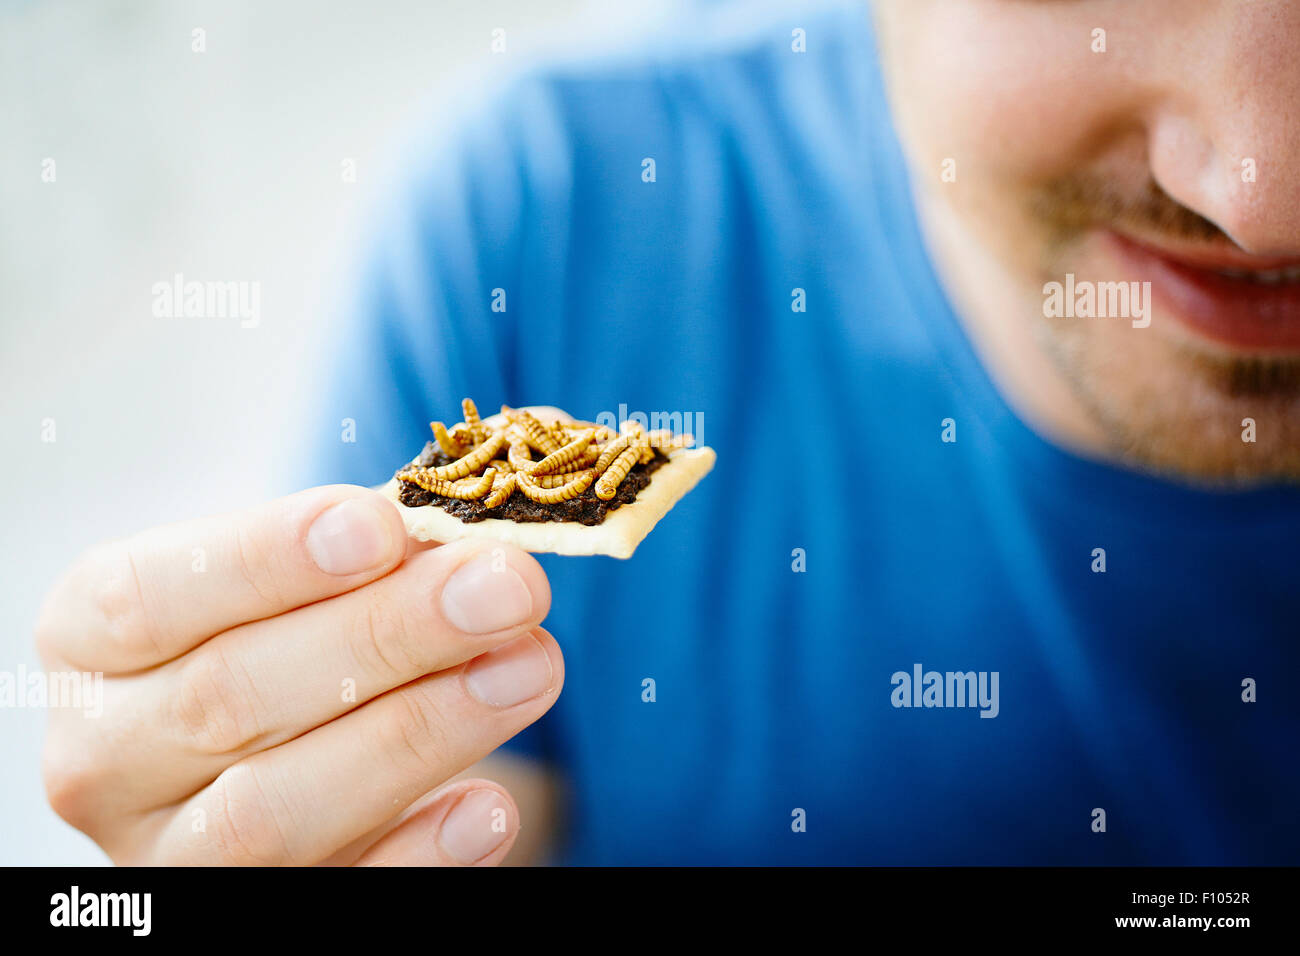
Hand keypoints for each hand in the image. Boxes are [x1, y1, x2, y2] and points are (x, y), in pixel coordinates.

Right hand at [35, 484, 561, 864]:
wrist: (285, 735)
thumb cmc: (289, 629)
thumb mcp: (295, 580)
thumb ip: (355, 563)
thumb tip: (457, 553)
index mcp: (92, 644)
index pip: (148, 599)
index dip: (266, 560)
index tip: (381, 526)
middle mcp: (107, 757)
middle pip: (231, 696)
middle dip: (386, 634)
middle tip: (506, 588)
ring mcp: (172, 855)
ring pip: (273, 809)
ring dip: (418, 733)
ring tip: (530, 667)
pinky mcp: (255, 916)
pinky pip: (334, 900)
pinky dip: (416, 856)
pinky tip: (490, 806)